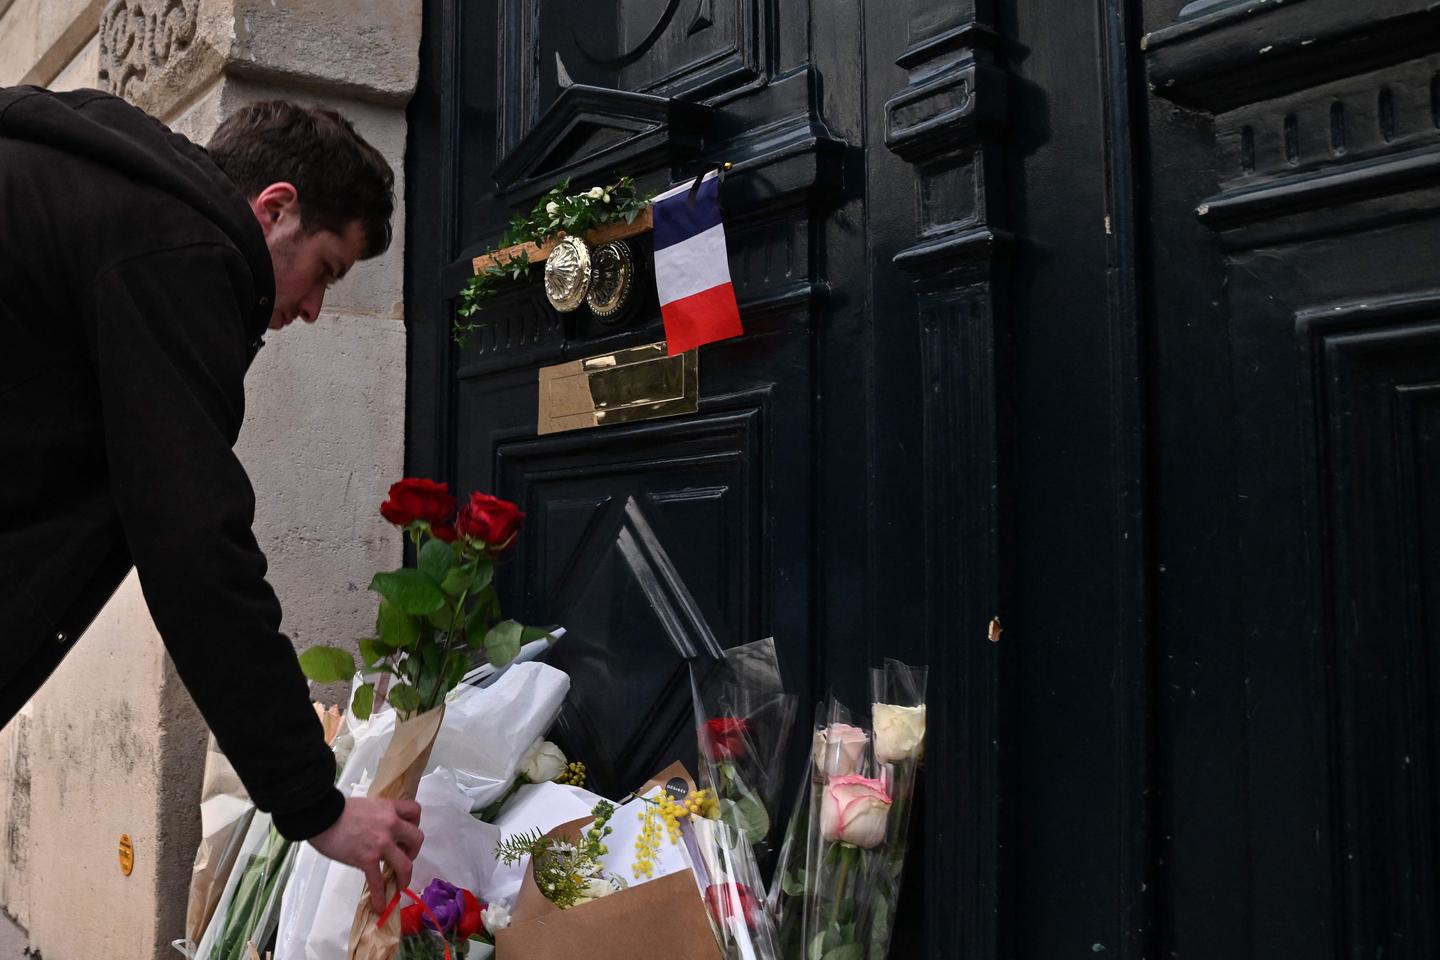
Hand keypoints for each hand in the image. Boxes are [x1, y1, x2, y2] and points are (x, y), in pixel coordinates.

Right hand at [308, 796, 424, 909]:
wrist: (322, 816)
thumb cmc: (338, 810)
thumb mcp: (366, 806)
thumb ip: (377, 816)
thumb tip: (377, 831)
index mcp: (389, 808)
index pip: (414, 811)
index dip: (414, 823)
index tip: (406, 833)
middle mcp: (391, 825)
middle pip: (417, 839)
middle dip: (413, 851)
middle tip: (404, 857)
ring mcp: (381, 844)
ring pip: (405, 864)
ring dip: (405, 877)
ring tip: (400, 884)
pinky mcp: (367, 860)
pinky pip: (378, 882)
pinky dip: (381, 897)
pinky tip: (380, 906)